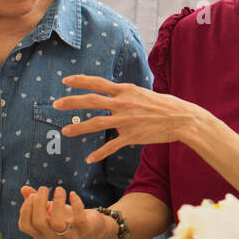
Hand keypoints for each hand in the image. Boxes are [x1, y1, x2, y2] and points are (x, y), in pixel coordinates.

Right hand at [18, 185, 115, 238]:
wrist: (91, 226)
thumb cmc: (66, 216)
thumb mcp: (49, 208)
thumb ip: (36, 200)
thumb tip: (24, 188)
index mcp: (40, 234)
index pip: (25, 226)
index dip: (25, 210)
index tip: (32, 195)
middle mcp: (52, 238)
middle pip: (39, 222)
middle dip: (39, 203)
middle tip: (43, 188)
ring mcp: (68, 237)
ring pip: (57, 223)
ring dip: (57, 202)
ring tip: (59, 189)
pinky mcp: (84, 231)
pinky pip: (78, 218)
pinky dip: (75, 204)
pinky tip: (72, 194)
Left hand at [54, 74, 206, 163]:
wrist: (183, 119)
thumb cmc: (167, 105)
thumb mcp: (145, 93)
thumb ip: (129, 94)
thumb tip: (118, 94)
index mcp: (126, 90)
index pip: (98, 83)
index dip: (80, 81)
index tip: (65, 80)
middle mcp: (123, 103)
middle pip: (91, 102)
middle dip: (71, 102)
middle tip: (56, 104)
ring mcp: (126, 121)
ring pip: (96, 124)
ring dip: (78, 128)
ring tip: (65, 131)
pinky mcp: (132, 136)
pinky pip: (111, 146)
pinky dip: (99, 153)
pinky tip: (89, 158)